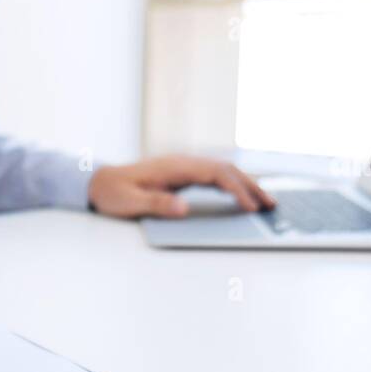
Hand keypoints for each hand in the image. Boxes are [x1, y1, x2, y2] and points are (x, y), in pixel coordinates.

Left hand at [88, 155, 274, 217]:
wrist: (99, 182)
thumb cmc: (113, 192)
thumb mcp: (131, 202)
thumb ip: (157, 204)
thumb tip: (184, 208)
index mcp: (174, 167)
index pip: (215, 175)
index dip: (236, 189)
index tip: (250, 206)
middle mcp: (183, 163)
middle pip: (226, 170)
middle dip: (250, 186)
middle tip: (271, 205)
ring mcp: (184, 167)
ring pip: (223, 172)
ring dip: (245, 185)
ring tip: (265, 202)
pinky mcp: (183, 175)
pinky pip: (214, 177)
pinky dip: (232, 185)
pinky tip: (243, 197)